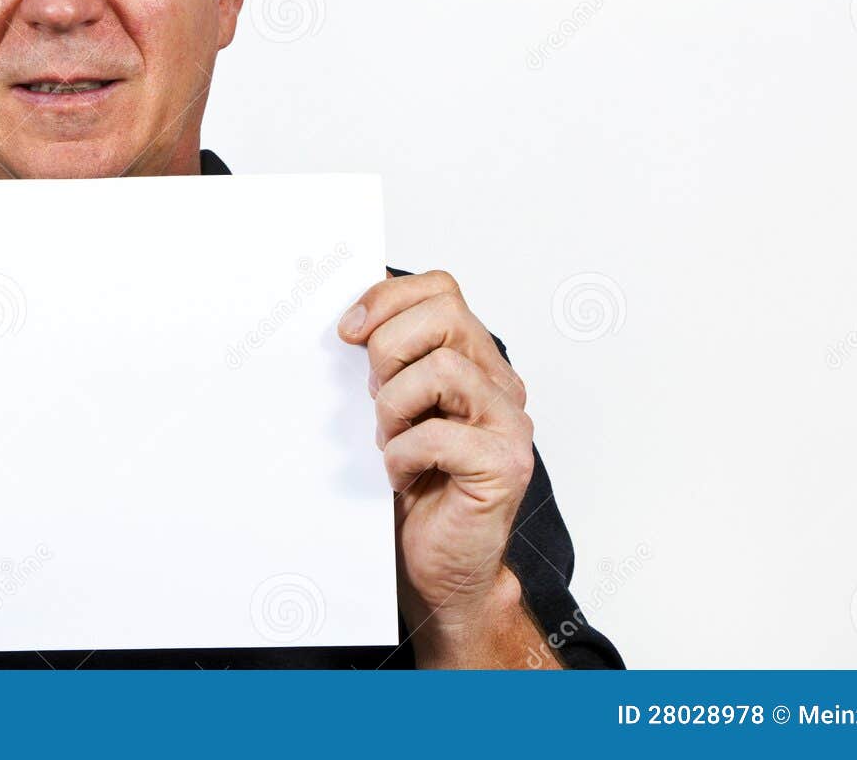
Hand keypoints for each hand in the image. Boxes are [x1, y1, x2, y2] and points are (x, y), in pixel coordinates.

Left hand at [339, 271, 549, 664]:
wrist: (439, 566)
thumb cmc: (414, 486)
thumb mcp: (391, 407)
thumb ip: (389, 359)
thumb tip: (351, 312)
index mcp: (475, 360)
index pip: (441, 289)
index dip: (387, 298)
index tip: (348, 332)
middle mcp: (500, 383)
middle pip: (445, 314)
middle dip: (389, 350)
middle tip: (375, 397)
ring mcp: (509, 423)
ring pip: (440, 369)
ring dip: (394, 407)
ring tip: (391, 442)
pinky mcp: (504, 464)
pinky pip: (438, 435)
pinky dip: (402, 455)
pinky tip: (402, 477)